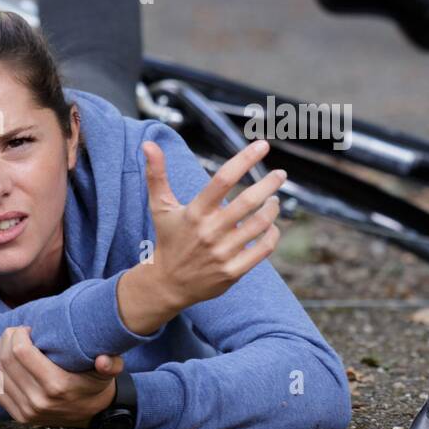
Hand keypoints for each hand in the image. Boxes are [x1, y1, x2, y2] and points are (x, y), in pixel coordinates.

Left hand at [0, 325, 122, 427]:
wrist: (93, 415)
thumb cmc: (97, 385)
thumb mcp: (109, 372)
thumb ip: (112, 364)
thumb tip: (104, 360)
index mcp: (57, 385)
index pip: (21, 353)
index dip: (18, 335)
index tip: (27, 329)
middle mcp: (39, 400)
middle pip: (6, 360)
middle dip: (6, 339)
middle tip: (14, 331)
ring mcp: (27, 410)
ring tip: (7, 342)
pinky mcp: (19, 417)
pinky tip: (0, 358)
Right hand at [141, 138, 285, 308]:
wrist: (168, 284)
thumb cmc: (168, 239)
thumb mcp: (160, 207)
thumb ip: (156, 174)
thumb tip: (148, 144)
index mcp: (194, 212)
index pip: (223, 179)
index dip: (245, 159)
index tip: (262, 145)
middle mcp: (209, 231)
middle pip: (248, 201)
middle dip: (269, 183)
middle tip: (280, 174)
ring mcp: (222, 253)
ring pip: (260, 224)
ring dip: (272, 208)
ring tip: (274, 200)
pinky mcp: (233, 271)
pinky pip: (263, 249)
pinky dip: (272, 234)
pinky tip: (272, 225)